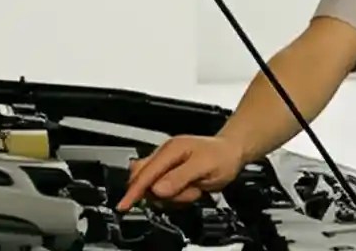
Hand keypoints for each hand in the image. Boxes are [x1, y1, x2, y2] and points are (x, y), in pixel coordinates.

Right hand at [116, 134, 245, 210]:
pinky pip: (164, 191)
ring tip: (194, 187)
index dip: (134, 190)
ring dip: (174, 195)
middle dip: (160, 193)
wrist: (231, 153)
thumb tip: (157, 188)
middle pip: (144, 180)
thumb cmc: (221, 156)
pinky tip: (191, 188)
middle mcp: (165, 155)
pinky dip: (177, 196)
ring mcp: (167, 164)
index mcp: (171, 150)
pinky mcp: (170, 174)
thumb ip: (180, 177)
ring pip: (154, 189)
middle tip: (185, 190)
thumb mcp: (204, 167)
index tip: (124, 205)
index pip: (145, 173)